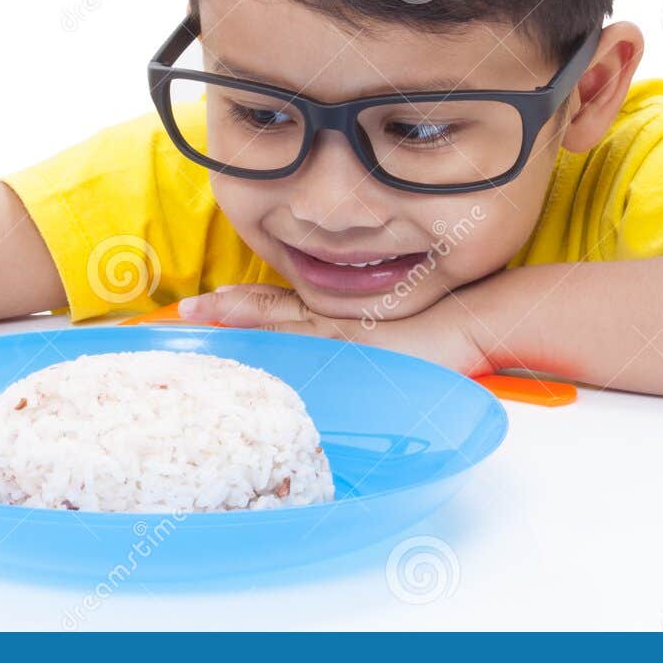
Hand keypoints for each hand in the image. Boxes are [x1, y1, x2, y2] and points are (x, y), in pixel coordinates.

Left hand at [177, 285, 494, 376]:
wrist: (478, 320)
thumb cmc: (443, 332)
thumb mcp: (390, 336)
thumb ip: (359, 343)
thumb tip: (334, 359)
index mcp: (337, 315)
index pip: (279, 306)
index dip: (241, 304)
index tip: (206, 303)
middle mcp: (334, 317)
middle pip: (269, 310)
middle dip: (226, 309)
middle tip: (185, 310)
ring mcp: (344, 329)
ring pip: (280, 321)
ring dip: (240, 316)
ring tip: (202, 312)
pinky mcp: (357, 343)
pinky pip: (309, 340)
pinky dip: (278, 337)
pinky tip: (253, 341)